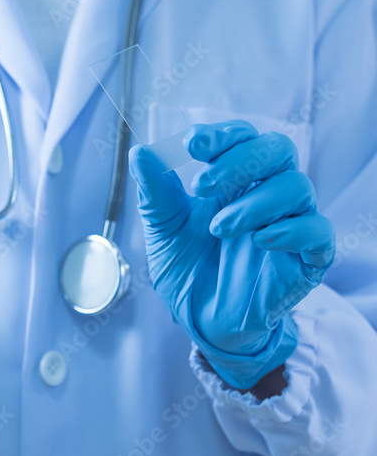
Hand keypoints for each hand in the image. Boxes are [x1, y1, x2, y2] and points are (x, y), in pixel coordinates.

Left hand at [129, 120, 334, 388]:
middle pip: (277, 150)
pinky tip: (259, 241)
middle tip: (202, 184)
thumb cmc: (187, 269)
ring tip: (218, 228)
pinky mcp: (307, 258)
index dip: (223, 135)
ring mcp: (289, 224)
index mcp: (234, 181)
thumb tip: (139, 151)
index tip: (192, 143)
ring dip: (254, 202)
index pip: (243, 139)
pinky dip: (290, 230)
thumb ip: (155, 193)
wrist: (201, 321)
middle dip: (241, 159)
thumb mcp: (163, 231)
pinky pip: (317, 230)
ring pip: (296, 187)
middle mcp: (266, 195)